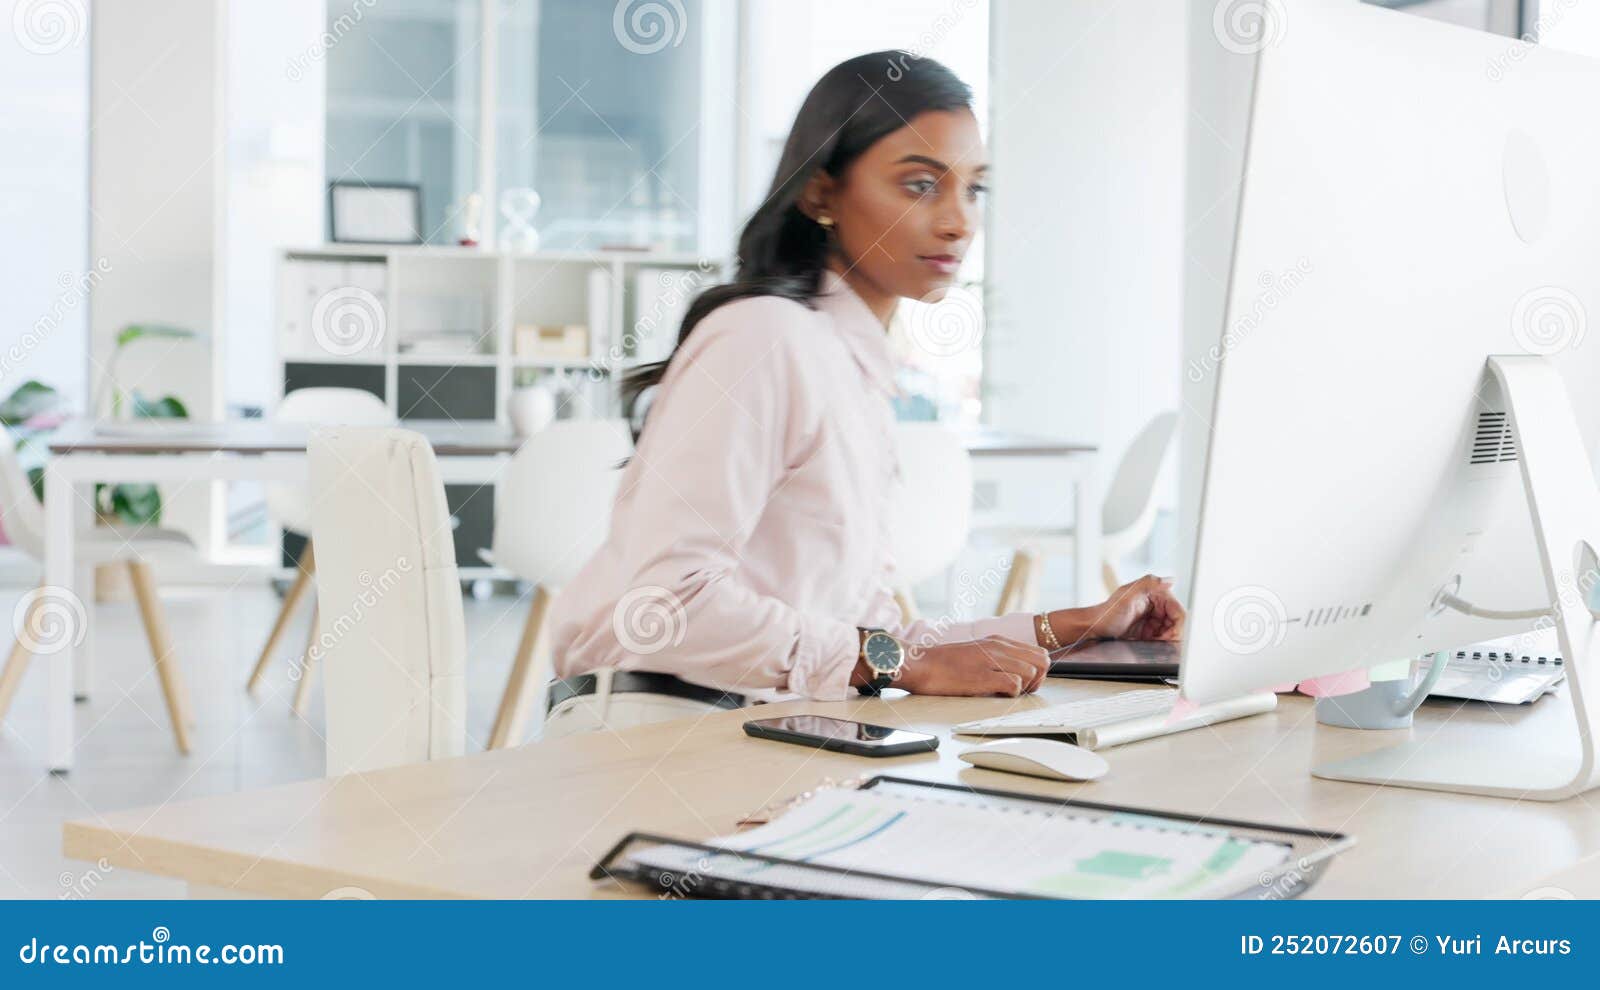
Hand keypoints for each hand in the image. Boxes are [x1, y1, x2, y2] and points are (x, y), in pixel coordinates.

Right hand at [896, 636, 1049, 697]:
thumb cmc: (943, 664)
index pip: (1038, 652)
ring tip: (1007, 693)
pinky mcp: (983, 676)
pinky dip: (1011, 694)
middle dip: (1038, 679)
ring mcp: (991, 660)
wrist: (919, 664)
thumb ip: (996, 658)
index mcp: (998, 641)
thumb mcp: (976, 653)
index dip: (1038, 671)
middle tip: (1021, 690)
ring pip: (1032, 672)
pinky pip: (1015, 685)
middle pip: (1042, 661)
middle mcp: (998, 647)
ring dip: (1025, 688)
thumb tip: (1016, 673)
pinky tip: (996, 695)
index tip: (1025, 683)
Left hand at [1090, 574, 1184, 640]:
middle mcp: (1156, 603)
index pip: (1178, 611)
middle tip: (1160, 643)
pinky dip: (1158, 643)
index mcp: (1155, 592)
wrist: (1094, 628)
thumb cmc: (1107, 614)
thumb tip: (1171, 579)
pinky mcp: (1148, 628)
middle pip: (1176, 623)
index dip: (1178, 627)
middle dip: (1170, 635)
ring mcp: (1152, 616)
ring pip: (1170, 632)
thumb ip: (1148, 584)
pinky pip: (1162, 638)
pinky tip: (1149, 644)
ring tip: (1151, 643)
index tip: (1170, 638)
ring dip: (1164, 640)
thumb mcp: (1126, 596)